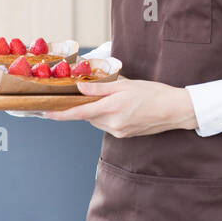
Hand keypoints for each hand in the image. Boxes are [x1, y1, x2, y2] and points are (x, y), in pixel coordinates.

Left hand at [41, 76, 198, 136]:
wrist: (175, 110)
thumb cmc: (154, 93)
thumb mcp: (126, 85)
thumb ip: (101, 88)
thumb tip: (81, 89)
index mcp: (111, 108)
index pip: (79, 113)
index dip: (61, 113)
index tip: (46, 113)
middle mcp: (113, 123)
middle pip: (88, 116)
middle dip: (87, 106)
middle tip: (93, 94)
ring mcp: (119, 131)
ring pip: (98, 121)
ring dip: (99, 111)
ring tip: (116, 100)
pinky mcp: (125, 135)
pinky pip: (109, 125)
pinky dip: (110, 116)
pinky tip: (124, 108)